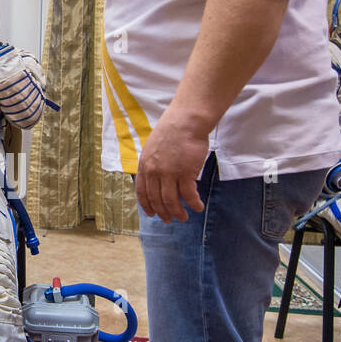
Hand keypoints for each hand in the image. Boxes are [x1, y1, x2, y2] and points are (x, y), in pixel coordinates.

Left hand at [135, 105, 210, 220]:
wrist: (186, 121)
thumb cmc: (173, 131)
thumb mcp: (153, 147)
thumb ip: (152, 164)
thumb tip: (155, 179)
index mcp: (145, 165)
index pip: (142, 192)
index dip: (147, 206)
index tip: (152, 214)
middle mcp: (154, 172)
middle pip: (157, 199)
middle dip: (163, 213)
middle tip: (169, 220)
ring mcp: (169, 173)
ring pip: (171, 201)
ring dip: (178, 212)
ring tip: (184, 217)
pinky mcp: (185, 173)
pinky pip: (189, 195)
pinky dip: (194, 203)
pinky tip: (198, 207)